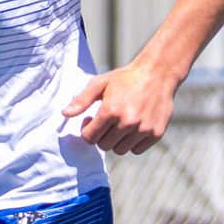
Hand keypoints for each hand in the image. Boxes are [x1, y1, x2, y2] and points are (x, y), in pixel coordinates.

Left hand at [62, 61, 180, 154]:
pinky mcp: (156, 133)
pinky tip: (133, 128)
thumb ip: (81, 100)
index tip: (92, 119)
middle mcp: (127, 122)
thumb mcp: (100, 84)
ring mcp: (143, 129)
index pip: (89, 137)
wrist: (158, 73)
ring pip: (120, 150)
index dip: (87, 130)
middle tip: (107, 122)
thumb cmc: (125, 78)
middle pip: (104, 146)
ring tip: (119, 124)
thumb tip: (65, 114)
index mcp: (110, 111)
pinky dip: (132, 143)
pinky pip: (136, 150)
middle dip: (101, 135)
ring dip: (116, 140)